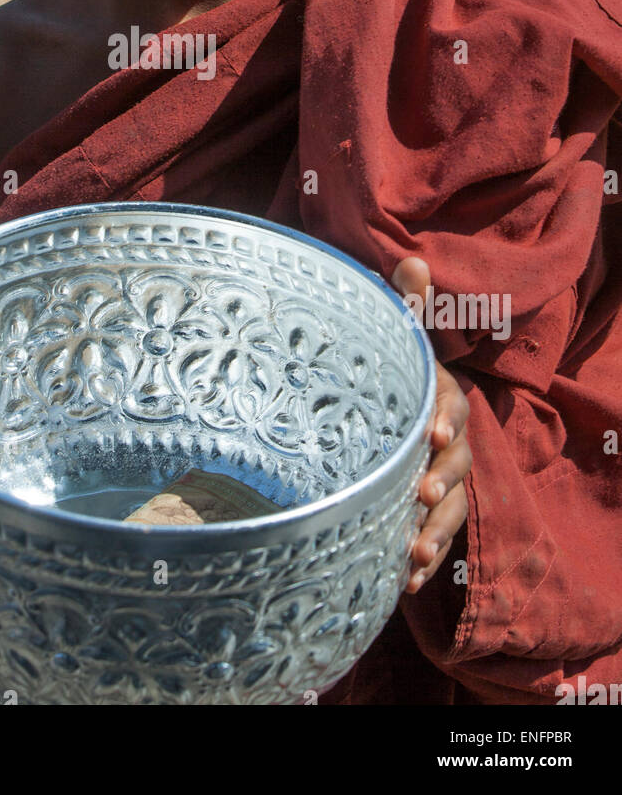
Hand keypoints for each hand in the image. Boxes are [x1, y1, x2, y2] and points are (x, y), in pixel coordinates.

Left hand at [391, 257, 470, 593]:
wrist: (385, 417)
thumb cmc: (391, 375)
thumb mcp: (395, 341)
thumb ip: (404, 307)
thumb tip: (412, 259)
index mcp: (439, 399)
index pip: (450, 406)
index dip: (444, 418)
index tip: (430, 434)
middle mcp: (447, 442)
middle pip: (455, 464)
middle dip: (442, 481)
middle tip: (421, 496)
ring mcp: (438, 480)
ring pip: (447, 510)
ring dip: (433, 532)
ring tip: (413, 554)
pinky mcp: (422, 512)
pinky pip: (430, 538)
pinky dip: (419, 559)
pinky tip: (401, 581)